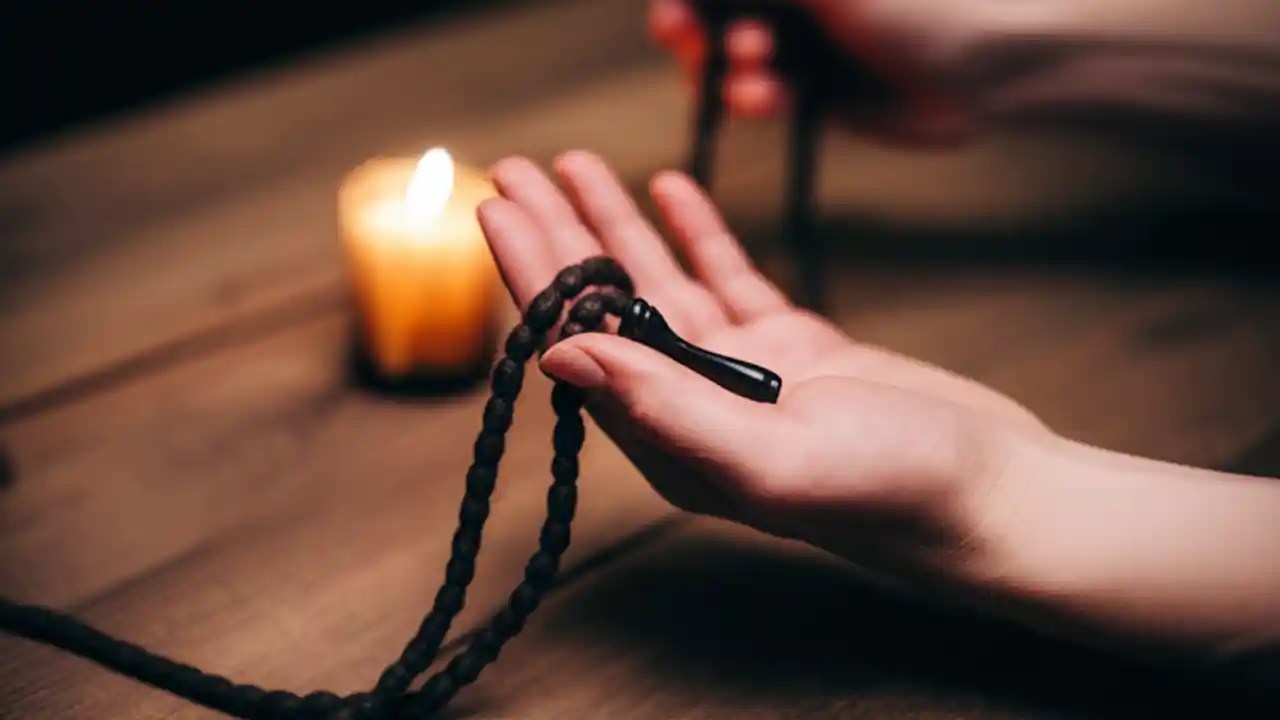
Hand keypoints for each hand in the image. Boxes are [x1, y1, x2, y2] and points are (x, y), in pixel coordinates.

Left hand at [478, 151, 1045, 585]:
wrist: (992, 493)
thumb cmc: (891, 491)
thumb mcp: (770, 455)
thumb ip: (662, 409)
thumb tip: (555, 356)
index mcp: (671, 441)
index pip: (580, 344)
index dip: (534, 275)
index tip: (498, 210)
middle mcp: (694, 407)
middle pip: (608, 308)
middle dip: (558, 238)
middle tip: (514, 172)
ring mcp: (743, 376)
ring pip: (662, 287)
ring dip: (616, 226)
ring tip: (573, 167)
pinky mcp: (793, 350)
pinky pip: (729, 281)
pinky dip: (697, 235)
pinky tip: (668, 191)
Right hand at [649, 0, 971, 146]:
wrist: (980, 71)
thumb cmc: (918, 4)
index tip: (673, 6)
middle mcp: (792, 3)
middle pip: (711, 11)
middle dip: (690, 21)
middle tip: (679, 31)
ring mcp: (798, 46)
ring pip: (726, 58)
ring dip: (724, 61)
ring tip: (753, 60)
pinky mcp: (809, 95)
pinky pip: (758, 98)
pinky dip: (753, 97)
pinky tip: (765, 97)